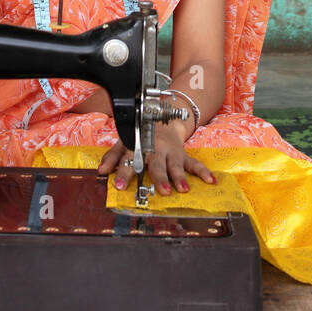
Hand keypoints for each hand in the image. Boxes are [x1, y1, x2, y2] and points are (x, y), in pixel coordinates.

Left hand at [97, 122, 215, 193]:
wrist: (162, 120)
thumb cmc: (140, 135)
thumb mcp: (124, 142)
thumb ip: (112, 157)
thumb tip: (100, 171)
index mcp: (138, 146)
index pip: (129, 160)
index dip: (123, 173)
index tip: (118, 186)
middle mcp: (155, 149)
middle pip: (156, 164)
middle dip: (159, 177)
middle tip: (161, 190)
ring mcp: (171, 152)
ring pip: (176, 165)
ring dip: (179, 177)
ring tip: (183, 189)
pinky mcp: (183, 154)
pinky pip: (194, 163)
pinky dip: (203, 172)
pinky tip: (211, 180)